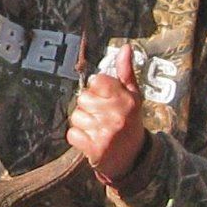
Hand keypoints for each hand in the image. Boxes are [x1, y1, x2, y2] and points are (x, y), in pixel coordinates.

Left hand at [68, 43, 147, 184]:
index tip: (106, 99)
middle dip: (88, 107)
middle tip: (101, 117)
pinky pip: (72, 134)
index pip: (97, 81)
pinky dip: (78, 138)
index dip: (97, 89)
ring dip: (83, 123)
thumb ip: (126, 72)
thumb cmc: (130, 122)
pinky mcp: (95, 149)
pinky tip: (91, 140)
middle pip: (83, 98)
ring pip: (76, 116)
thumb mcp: (134, 97)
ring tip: (97, 130)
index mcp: (127, 100)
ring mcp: (106, 133)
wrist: (133, 158)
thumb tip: (126, 48)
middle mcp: (118, 115)